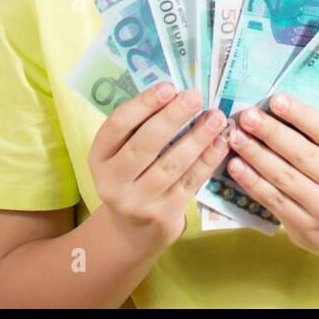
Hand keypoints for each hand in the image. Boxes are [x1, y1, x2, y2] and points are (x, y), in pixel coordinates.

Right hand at [87, 81, 228, 254]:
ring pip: (170, 165)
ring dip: (197, 138)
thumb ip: (141, 128)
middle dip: (172, 118)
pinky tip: (220, 143)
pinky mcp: (163, 215)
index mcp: (98, 157)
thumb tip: (177, 94)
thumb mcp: (122, 155)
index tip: (168, 87)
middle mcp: (112, 181)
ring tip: (215, 118)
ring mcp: (137, 201)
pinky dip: (207, 161)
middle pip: (144, 145)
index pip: (117, 125)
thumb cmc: (132, 178)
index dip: (143, 104)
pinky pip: (189, 183)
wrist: (132, 231)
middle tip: (194, 97)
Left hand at [226, 92, 318, 259]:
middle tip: (247, 116)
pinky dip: (252, 182)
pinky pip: (273, 200)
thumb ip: (315, 139)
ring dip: (256, 155)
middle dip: (272, 132)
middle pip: (303, 154)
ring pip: (285, 177)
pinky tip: (235, 166)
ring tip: (236, 137)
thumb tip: (272, 110)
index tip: (276, 99)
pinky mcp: (303, 226)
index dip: (301, 114)